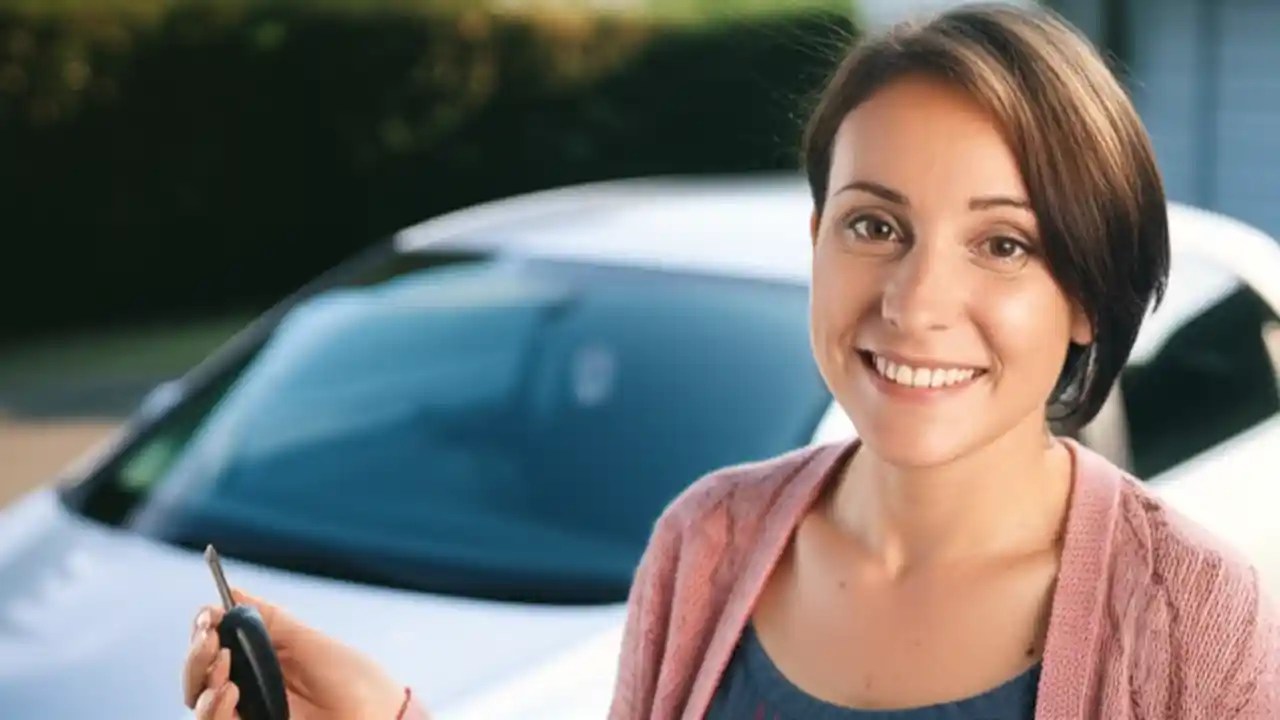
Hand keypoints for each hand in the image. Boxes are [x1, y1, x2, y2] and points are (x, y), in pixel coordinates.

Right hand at [183, 588, 409, 719]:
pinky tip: (230, 689)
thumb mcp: (310, 640)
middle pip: (199, 678)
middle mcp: (251, 689)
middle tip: (210, 639)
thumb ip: (269, 620)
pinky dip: (215, 708)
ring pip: (200, 704)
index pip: (214, 650)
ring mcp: (252, 714)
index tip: (206, 617)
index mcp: (263, 662)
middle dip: (196, 656)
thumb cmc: (355, 680)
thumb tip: (234, 592)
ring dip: (201, 680)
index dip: (203, 633)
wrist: (379, 716)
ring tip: (224, 664)